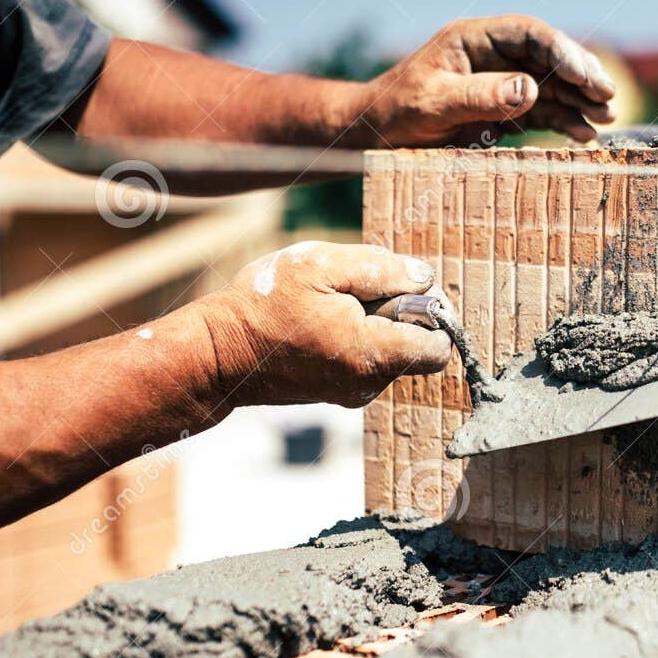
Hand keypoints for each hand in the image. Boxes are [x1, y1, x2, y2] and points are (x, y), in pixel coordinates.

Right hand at [195, 240, 451, 407]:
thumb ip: (382, 269)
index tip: (404, 289)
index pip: (439, 348)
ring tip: (331, 305)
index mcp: (372, 353)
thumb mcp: (321, 265)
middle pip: (417, 347)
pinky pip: (368, 361)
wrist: (218, 354)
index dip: (434, 314)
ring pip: (392, 352)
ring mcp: (354, 392)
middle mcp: (370, 383)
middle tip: (357, 291)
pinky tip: (322, 322)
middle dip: (401, 314)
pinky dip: (357, 337)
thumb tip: (426, 279)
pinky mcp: (338, 391)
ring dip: (376, 323)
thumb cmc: (264, 304)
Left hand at [351, 15, 617, 145]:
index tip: (582, 74)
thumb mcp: (433, 103)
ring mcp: (499, 83)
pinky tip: (585, 134)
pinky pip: (540, 112)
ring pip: (550, 86)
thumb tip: (531, 89)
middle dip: (580, 75)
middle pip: (547, 57)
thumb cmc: (395, 112)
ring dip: (580, 100)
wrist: (374, 136)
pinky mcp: (501, 111)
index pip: (528, 33)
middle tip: (608, 96)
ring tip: (608, 118)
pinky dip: (564, 122)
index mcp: (473, 39)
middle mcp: (492, 57)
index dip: (560, 50)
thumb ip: (480, 95)